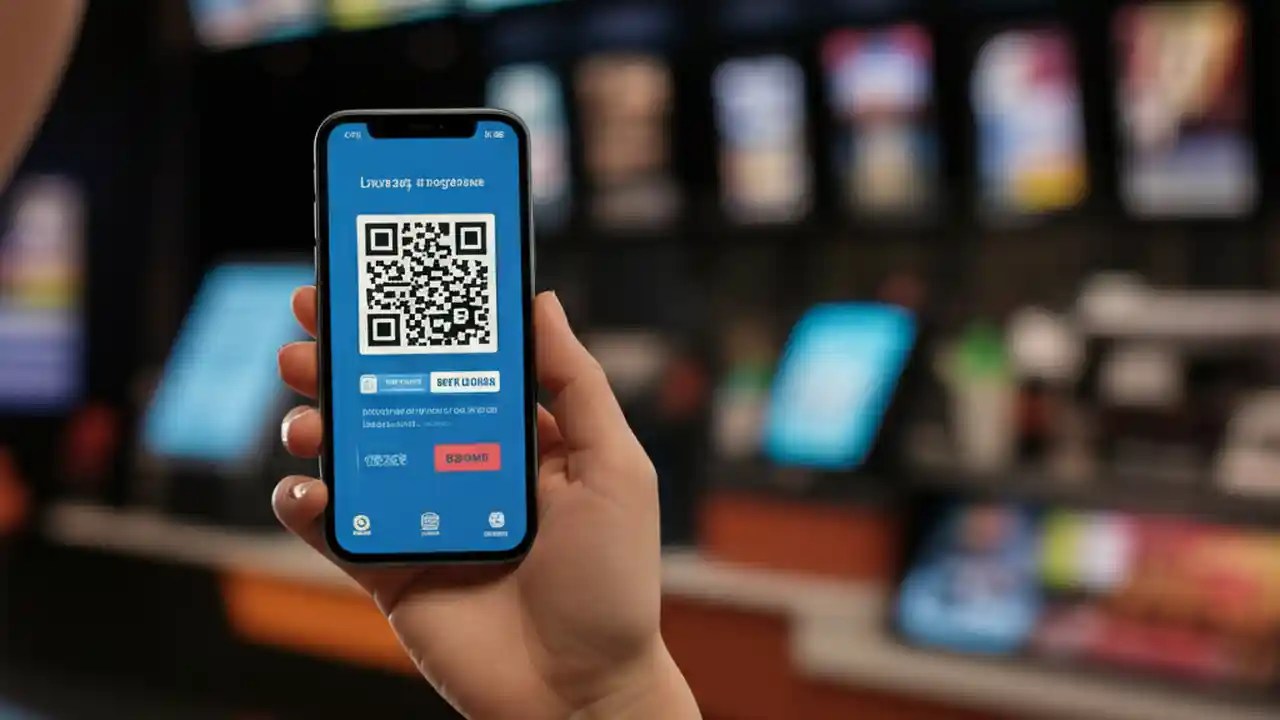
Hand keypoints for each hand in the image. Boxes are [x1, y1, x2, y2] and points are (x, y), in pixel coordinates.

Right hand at [274, 289, 698, 719]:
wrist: (579, 691)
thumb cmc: (611, 581)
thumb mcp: (613, 468)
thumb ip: (576, 385)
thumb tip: (542, 301)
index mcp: (517, 440)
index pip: (457, 367)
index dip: (417, 326)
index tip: (377, 284)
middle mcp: (463, 470)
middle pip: (391, 400)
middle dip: (346, 361)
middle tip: (307, 323)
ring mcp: (421, 517)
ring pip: (353, 455)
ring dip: (318, 422)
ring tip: (305, 409)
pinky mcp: (389, 569)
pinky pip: (333, 529)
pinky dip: (305, 505)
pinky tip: (303, 488)